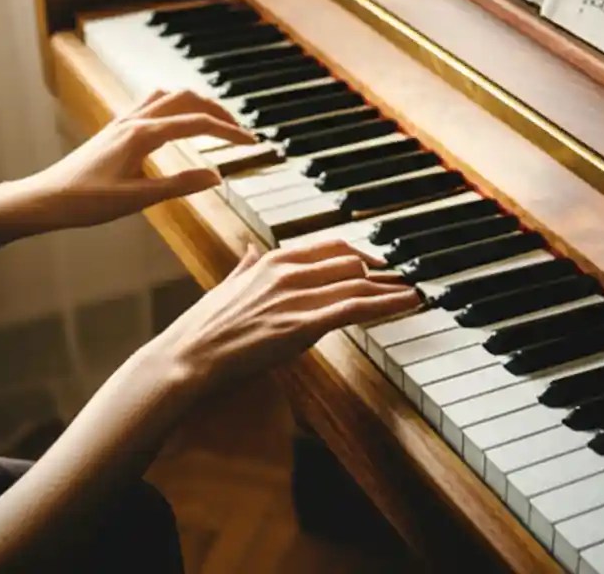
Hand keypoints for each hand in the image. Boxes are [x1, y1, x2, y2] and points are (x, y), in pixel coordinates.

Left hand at [0, 90, 254, 235]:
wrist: (46, 198)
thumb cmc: (86, 201)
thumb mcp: (138, 199)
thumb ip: (180, 186)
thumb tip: (217, 176)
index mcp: (142, 135)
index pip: (197, 123)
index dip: (230, 132)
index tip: (253, 144)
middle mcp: (134, 120)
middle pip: (188, 98)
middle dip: (219, 110)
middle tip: (241, 131)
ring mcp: (123, 121)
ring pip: (169, 95)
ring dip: (197, 103)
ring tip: (216, 122)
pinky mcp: (116, 128)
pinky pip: (151, 103)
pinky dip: (174, 105)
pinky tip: (179, 123)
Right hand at [147, 240, 420, 395]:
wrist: (188, 357)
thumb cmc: (203, 329)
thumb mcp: (225, 286)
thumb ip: (244, 265)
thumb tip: (248, 249)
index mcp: (271, 260)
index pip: (330, 247)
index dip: (360, 255)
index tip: (377, 265)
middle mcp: (287, 272)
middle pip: (351, 262)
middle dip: (381, 272)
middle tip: (402, 281)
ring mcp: (296, 297)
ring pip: (359, 283)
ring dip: (392, 288)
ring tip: (415, 292)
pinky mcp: (302, 325)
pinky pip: (355, 308)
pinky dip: (387, 304)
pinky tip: (408, 303)